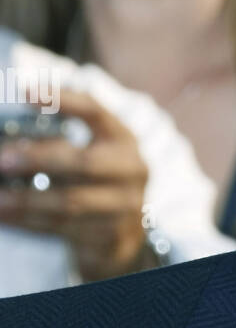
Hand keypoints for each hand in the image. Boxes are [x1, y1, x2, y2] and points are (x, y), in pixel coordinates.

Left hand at [0, 89, 153, 281]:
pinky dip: (31, 223)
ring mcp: (126, 205)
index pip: (95, 111)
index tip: (25, 92)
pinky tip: (7, 217)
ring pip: (71, 202)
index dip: (63, 101)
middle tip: (3, 160)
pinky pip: (65, 228)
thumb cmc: (95, 183)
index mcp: (123, 139)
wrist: (123, 234)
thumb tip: (10, 140)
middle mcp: (131, 169)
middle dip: (38, 160)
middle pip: (83, 163)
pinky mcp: (112, 234)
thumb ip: (60, 142)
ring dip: (27, 200)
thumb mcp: (90, 155)